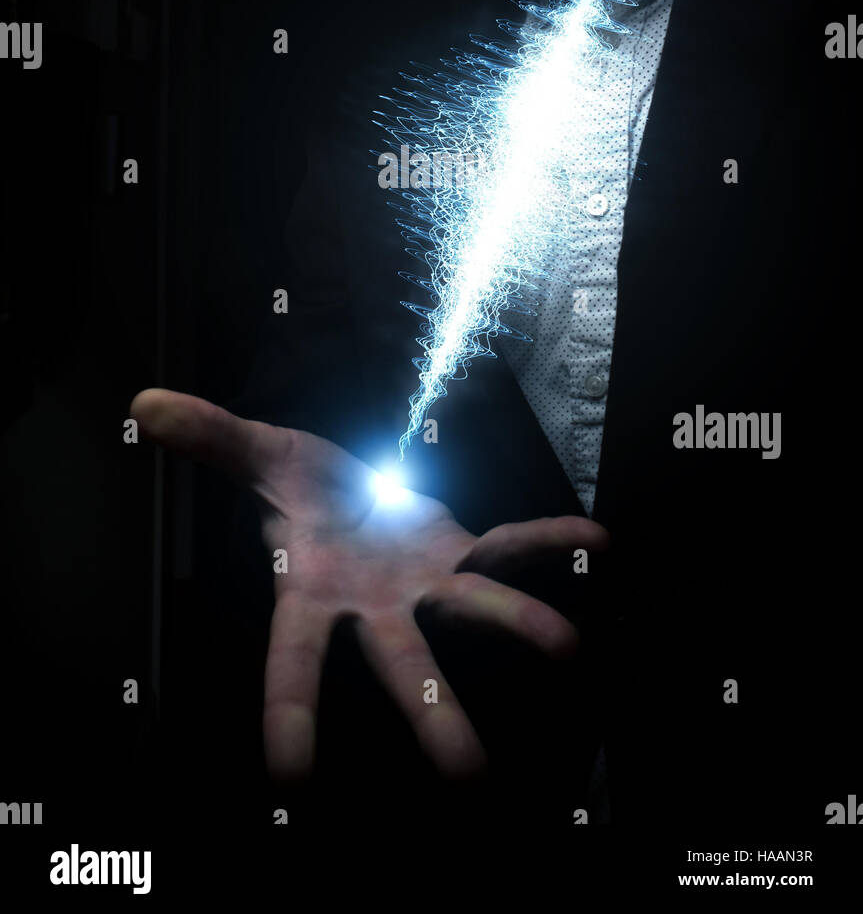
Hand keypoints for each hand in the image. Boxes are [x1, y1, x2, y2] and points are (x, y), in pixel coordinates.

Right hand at [130, 388, 609, 780]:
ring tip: (567, 643)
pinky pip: (511, 544)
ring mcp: (427, 586)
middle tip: (468, 770)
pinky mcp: (463, 555)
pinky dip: (551, 540)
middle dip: (433, 712)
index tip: (289, 777)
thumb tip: (145, 404)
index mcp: (313, 593)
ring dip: (518, 625)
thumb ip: (211, 437)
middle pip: (404, 665)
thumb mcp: (260, 455)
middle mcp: (376, 606)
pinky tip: (597, 539)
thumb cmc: (302, 493)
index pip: (294, 662)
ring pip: (473, 611)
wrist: (351, 491)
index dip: (290, 713)